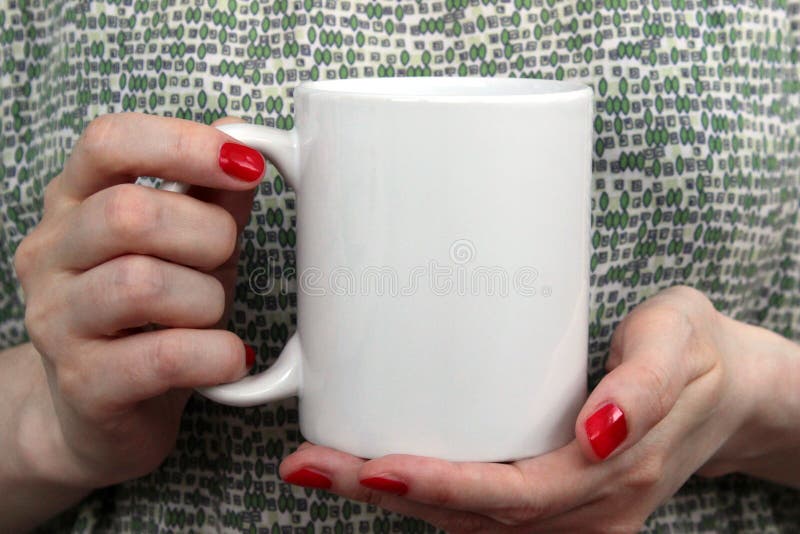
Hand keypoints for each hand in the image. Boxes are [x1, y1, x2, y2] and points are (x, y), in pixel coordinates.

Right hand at [12, 113, 263, 490]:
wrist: (102, 411)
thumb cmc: (155, 314)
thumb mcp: (189, 246)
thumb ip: (213, 195)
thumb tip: (247, 138)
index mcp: (75, 202)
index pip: (107, 142)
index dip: (182, 144)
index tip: (248, 166)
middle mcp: (50, 254)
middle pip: (129, 213)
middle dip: (207, 234)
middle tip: (225, 260)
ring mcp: (56, 320)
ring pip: (140, 284)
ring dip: (206, 299)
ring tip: (214, 317)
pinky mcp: (82, 383)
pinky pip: (162, 356)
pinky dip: (215, 354)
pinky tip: (230, 357)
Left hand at [279, 286, 789, 531]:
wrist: (732, 390)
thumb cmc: (701, 354)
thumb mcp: (681, 344)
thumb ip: (642, 387)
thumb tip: (597, 431)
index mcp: (615, 471)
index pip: (513, 498)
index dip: (440, 488)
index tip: (371, 469)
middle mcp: (589, 510)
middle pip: (474, 517)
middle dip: (386, 493)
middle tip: (310, 464)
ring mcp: (576, 516)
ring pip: (472, 524)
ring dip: (396, 499)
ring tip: (325, 466)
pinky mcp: (562, 503)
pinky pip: (486, 516)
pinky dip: (429, 498)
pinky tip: (384, 473)